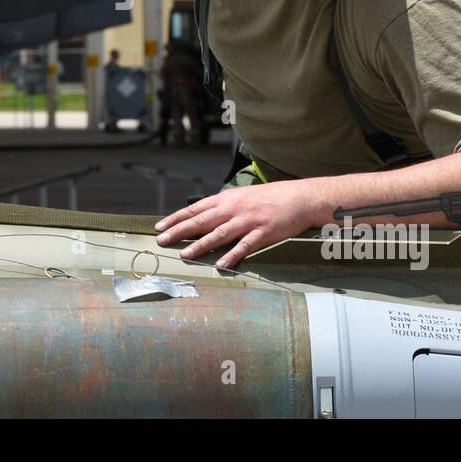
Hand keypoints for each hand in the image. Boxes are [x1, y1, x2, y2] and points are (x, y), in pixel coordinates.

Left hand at [154, 180, 314, 270]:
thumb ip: (225, 206)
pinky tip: (221, 265)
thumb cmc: (271, 198)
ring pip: (218, 234)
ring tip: (184, 254)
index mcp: (227, 199)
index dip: (176, 218)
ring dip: (200, 245)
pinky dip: (232, 255)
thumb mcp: (243, 196)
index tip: (159, 226)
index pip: (195, 209)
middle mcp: (234, 208)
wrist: (301, 197)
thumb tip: (205, 216)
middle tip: (161, 241)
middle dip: (179, 231)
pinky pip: (244, 246)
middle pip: (201, 220)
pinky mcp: (263, 233)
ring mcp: (248, 220)